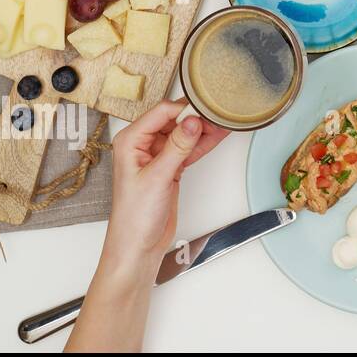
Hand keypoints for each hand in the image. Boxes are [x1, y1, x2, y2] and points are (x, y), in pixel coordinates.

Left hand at [66, 99, 225, 351]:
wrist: (138, 247)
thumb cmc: (135, 217)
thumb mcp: (158, 177)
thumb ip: (177, 147)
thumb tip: (193, 121)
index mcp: (130, 141)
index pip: (161, 112)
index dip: (185, 109)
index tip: (208, 109)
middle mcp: (142, 145)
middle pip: (174, 120)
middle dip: (197, 117)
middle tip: (221, 114)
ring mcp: (157, 156)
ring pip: (185, 133)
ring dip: (203, 129)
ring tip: (226, 121)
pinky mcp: (170, 167)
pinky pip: (190, 148)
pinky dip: (204, 143)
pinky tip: (220, 135)